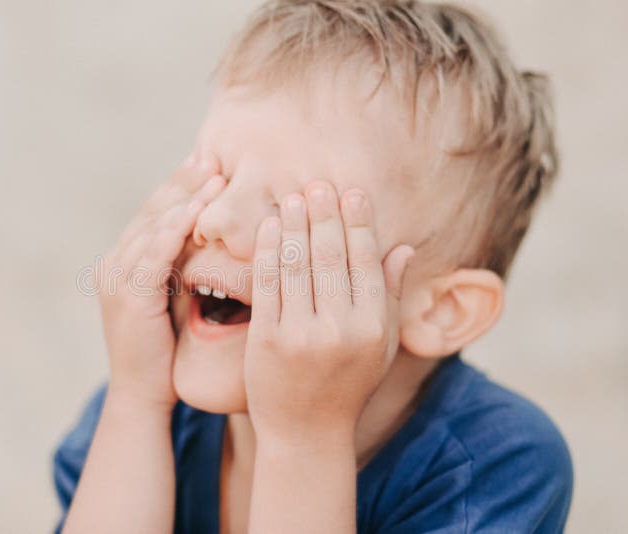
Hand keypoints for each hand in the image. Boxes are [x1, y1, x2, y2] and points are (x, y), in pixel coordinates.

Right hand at [97, 153, 225, 411]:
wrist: (143, 395)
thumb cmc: (165, 352)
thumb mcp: (174, 299)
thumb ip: (184, 268)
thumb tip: (214, 239)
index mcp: (123, 261)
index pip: (154, 213)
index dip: (180, 186)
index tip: (208, 162)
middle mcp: (114, 264)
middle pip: (153, 211)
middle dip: (184, 182)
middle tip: (213, 154)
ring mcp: (117, 279)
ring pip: (154, 227)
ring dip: (186, 198)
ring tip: (214, 173)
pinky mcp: (128, 296)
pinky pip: (155, 255)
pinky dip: (177, 230)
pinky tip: (199, 210)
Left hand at [245, 181, 414, 447]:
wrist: (305, 433)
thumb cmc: (348, 386)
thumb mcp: (381, 346)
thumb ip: (392, 297)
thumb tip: (403, 248)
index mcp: (373, 327)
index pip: (367, 262)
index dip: (359, 224)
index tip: (352, 193)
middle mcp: (341, 329)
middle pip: (331, 257)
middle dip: (325, 214)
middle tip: (319, 184)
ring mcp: (301, 334)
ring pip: (298, 264)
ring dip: (296, 225)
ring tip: (293, 197)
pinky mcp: (268, 339)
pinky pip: (268, 283)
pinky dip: (269, 251)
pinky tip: (271, 228)